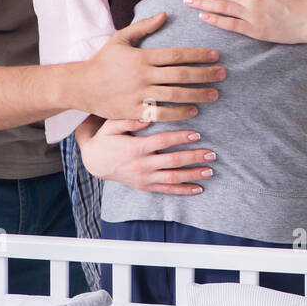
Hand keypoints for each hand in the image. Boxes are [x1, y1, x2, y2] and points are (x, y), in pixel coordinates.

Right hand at [74, 117, 214, 194]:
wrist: (95, 162)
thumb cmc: (106, 139)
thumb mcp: (111, 125)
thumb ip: (129, 119)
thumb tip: (148, 115)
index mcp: (136, 147)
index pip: (163, 142)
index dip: (181, 137)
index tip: (198, 133)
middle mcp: (142, 165)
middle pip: (173, 162)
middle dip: (194, 157)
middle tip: (212, 153)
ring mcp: (144, 178)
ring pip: (173, 178)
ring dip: (193, 175)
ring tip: (210, 171)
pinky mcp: (145, 186)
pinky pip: (167, 190)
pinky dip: (183, 190)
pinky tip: (198, 188)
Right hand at [76, 10, 224, 120]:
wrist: (80, 86)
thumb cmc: (103, 61)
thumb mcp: (120, 38)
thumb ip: (144, 27)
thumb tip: (165, 14)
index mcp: (142, 57)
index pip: (177, 54)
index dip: (198, 55)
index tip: (216, 56)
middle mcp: (143, 75)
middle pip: (180, 75)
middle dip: (205, 74)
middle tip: (223, 75)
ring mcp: (139, 94)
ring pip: (174, 95)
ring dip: (197, 95)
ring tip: (214, 94)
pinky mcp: (134, 111)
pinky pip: (161, 113)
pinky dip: (179, 113)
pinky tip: (193, 111)